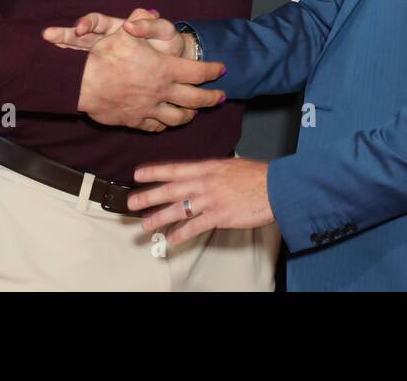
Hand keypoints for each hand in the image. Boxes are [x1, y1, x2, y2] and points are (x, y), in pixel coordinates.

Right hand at [42, 8, 224, 132]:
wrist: (82, 84)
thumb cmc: (105, 56)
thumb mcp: (125, 32)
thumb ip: (141, 22)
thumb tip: (149, 11)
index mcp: (165, 69)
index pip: (198, 72)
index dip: (213, 70)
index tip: (221, 70)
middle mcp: (162, 91)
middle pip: (196, 99)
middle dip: (212, 98)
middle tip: (220, 97)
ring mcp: (149, 109)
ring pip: (177, 117)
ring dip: (189, 115)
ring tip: (195, 112)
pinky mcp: (135, 120)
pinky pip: (155, 126)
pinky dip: (163, 125)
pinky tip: (165, 123)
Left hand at [129, 158, 274, 245]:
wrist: (275, 187)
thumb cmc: (257, 176)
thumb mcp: (231, 166)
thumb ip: (213, 172)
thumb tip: (202, 176)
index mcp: (208, 167)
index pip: (174, 168)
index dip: (154, 171)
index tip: (138, 173)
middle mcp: (205, 182)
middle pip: (170, 189)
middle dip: (148, 196)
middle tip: (131, 201)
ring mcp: (210, 200)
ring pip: (177, 209)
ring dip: (159, 217)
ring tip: (145, 224)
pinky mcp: (218, 216)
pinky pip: (194, 227)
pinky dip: (181, 234)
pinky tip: (172, 240)